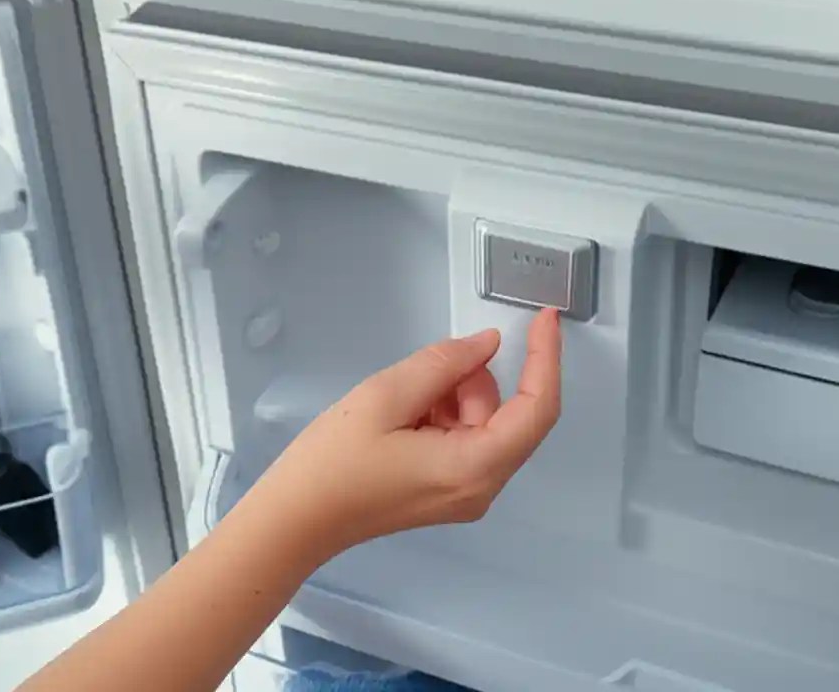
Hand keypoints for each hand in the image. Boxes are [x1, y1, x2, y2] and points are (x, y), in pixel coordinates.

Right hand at [260, 309, 561, 556]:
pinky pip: (465, 439)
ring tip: (399, 402)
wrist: (293, 520)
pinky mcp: (447, 491)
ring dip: (452, 396)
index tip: (545, 318)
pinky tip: (401, 415)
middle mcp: (482, 488)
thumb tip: (489, 344)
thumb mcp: (385, 397)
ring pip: (484, 423)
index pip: (538, 409)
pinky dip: (442, 415)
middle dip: (473, 380)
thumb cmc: (332, 464)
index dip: (546, 358)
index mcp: (475, 468)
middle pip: (508, 414)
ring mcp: (465, 494)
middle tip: (420, 373)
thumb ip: (445, 363)